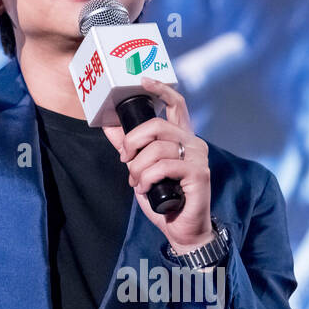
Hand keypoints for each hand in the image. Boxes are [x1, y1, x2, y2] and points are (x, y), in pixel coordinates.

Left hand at [103, 76, 213, 252]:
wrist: (181, 228)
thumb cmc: (163, 197)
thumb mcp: (141, 168)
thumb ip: (129, 147)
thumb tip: (109, 125)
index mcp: (181, 137)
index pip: (176, 104)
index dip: (161, 90)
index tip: (143, 80)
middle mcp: (193, 142)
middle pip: (158, 125)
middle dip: (133, 142)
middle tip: (125, 159)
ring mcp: (198, 157)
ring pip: (158, 149)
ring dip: (138, 168)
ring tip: (137, 182)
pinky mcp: (199, 174)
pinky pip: (165, 166)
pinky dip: (148, 178)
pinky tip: (145, 188)